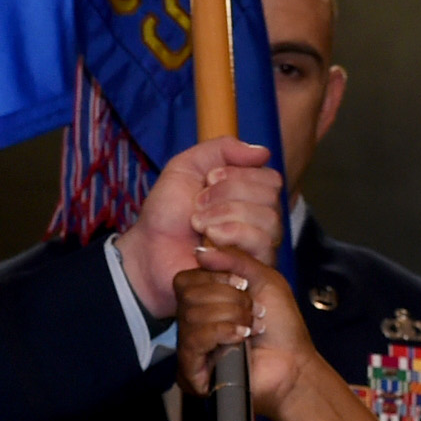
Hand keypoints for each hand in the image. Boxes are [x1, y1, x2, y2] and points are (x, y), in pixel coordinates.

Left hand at [115, 139, 280, 321]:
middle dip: (228, 195)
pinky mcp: (254, 271)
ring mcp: (259, 248)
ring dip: (226, 216)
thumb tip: (264, 152)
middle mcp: (260, 221)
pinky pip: (262, 245)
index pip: (270, 178)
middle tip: (197, 206)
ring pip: (269, 220)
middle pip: (271, 197)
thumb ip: (223, 149)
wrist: (149, 252)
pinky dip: (231, 237)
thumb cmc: (166, 213)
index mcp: (250, 195)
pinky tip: (207, 245)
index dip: (238, 175)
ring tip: (199, 226)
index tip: (208, 180)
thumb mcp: (186, 166)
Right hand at [173, 257, 320, 412]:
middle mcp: (192, 322)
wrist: (294, 364)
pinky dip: (222, 333)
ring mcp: (191, 347)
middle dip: (229, 298)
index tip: (244, 286)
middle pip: (188, 294)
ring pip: (192, 315)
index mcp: (203, 301)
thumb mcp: (264, 278)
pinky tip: (241, 339)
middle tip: (252, 311)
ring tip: (251, 328)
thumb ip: (234, 259)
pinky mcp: (192, 370)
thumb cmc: (282, 328)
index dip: (216, 277)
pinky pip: (194, 339)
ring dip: (231, 316)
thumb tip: (199, 252)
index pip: (186, 279)